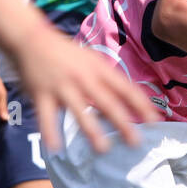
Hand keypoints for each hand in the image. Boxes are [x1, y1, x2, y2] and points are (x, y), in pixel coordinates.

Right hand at [12, 27, 158, 152]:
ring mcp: (62, 86)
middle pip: (107, 103)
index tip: (154, 121)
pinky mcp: (41, 94)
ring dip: (92, 131)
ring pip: (79, 111)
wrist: (31, 38)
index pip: (125, 89)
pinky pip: (46, 116)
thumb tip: (133, 100)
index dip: (141, 105)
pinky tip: (56, 148)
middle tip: (136, 142)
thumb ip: (110, 80)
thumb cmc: (68, 55)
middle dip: (123, 123)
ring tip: (103, 149)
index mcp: (99, 69)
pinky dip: (50, 132)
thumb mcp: (93, 61)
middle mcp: (83, 78)